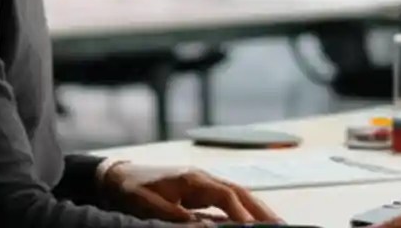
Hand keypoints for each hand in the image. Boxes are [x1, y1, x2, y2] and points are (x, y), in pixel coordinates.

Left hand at [101, 162, 283, 223]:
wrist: (118, 176)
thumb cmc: (132, 190)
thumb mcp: (150, 206)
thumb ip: (175, 217)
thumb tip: (202, 226)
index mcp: (192, 178)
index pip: (226, 194)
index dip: (241, 212)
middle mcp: (202, 178)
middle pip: (239, 191)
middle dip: (261, 208)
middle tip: (282, 224)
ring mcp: (203, 183)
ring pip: (237, 194)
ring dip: (256, 208)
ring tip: (275, 223)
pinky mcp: (200, 190)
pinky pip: (227, 200)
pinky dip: (242, 209)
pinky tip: (251, 221)